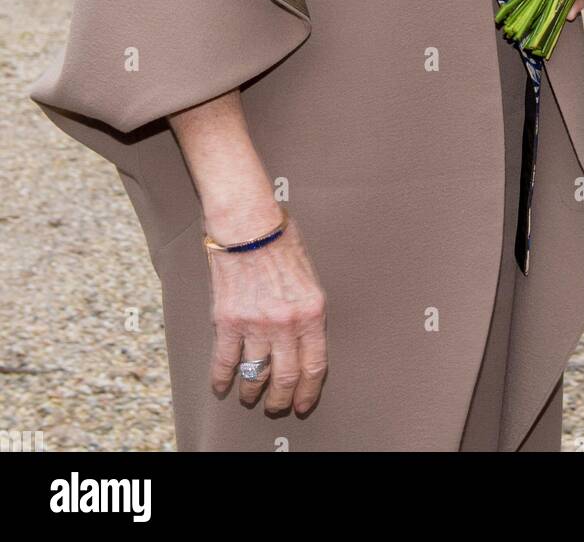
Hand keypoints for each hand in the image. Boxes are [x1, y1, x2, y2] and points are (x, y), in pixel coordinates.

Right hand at [208, 207, 327, 414]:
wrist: (248, 223)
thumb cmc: (280, 238)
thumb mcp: (309, 274)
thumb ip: (307, 307)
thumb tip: (304, 333)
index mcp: (311, 312)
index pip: (314, 365)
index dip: (308, 391)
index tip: (303, 403)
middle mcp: (286, 324)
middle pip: (285, 377)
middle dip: (281, 398)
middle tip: (277, 406)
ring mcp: (255, 325)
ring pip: (255, 375)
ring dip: (252, 392)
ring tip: (251, 398)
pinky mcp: (227, 321)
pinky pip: (225, 361)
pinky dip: (222, 379)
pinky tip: (222, 387)